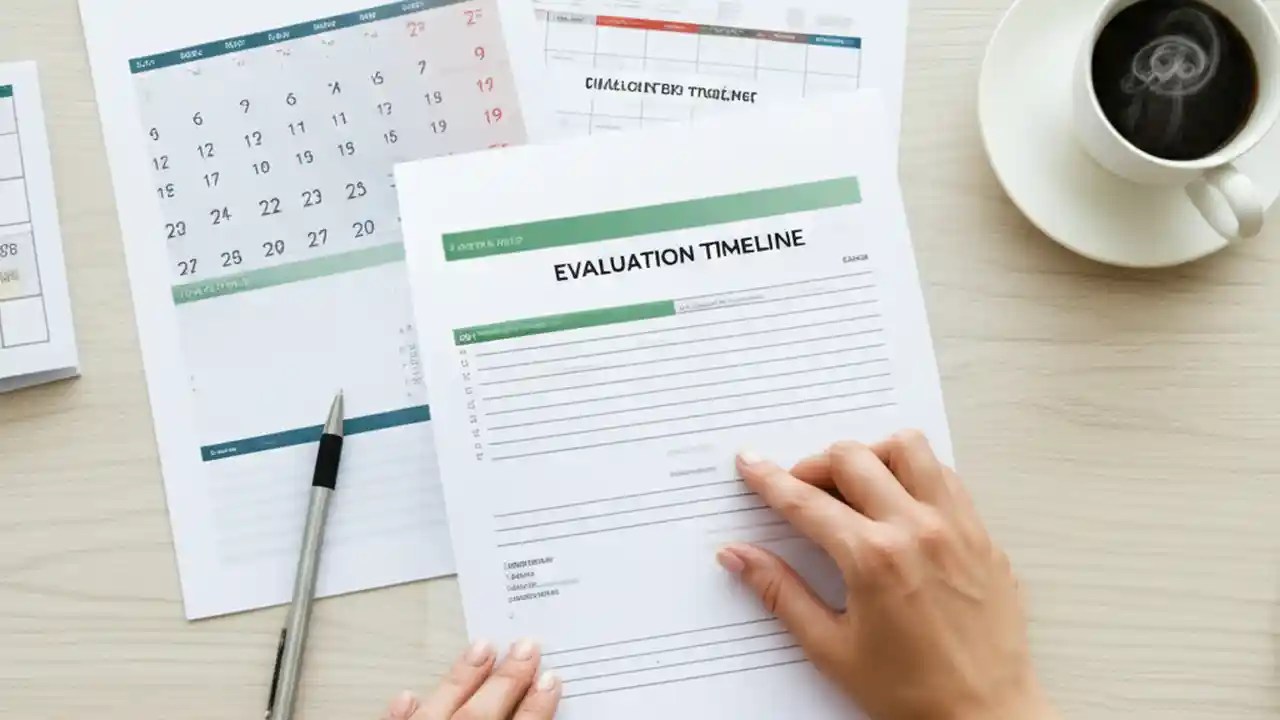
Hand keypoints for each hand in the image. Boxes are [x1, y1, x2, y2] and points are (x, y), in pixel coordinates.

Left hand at [384, 639, 560, 719]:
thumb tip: (538, 705)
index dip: (537, 705)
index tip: (551, 679)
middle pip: (482, 713)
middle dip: (507, 678)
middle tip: (526, 646)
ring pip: (439, 709)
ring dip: (462, 678)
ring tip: (481, 646)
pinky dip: (404, 713)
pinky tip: (407, 694)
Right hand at [719, 432, 1056, 719]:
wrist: (986, 717)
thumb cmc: (912, 694)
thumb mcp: (830, 648)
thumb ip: (780, 592)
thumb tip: (738, 556)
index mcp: (873, 559)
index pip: (805, 501)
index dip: (769, 479)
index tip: (751, 465)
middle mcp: (917, 530)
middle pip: (852, 458)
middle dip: (815, 465)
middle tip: (801, 489)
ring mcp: (956, 527)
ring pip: (908, 447)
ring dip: (872, 455)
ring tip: (855, 485)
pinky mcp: (983, 535)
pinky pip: (946, 476)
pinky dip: (915, 474)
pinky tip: (899, 502)